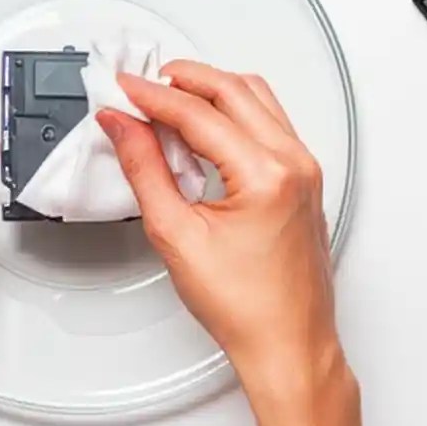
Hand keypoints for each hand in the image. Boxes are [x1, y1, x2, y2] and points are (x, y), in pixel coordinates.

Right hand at [96, 61, 339, 392]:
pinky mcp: (303, 180)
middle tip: (141, 85)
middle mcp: (295, 163)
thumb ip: (145, 170)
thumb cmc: (247, 309)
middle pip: (233, 89)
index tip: (122, 89)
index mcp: (267, 174)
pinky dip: (232, 113)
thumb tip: (124, 128)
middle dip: (182, 79)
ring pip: (256, 98)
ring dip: (210, 91)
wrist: (288, 346)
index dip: (152, 95)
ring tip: (166, 103)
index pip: (199, 113)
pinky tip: (200, 130)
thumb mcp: (176, 235)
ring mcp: (304, 169)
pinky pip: (268, 123)